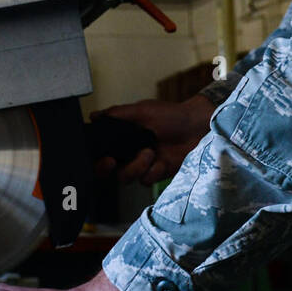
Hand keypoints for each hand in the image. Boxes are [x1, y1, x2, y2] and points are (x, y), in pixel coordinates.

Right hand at [92, 94, 213, 184]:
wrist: (197, 126)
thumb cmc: (171, 115)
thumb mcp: (142, 110)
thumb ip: (117, 114)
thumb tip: (94, 116)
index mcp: (122, 137)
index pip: (101, 151)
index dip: (96, 158)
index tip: (103, 157)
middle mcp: (128, 152)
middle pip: (107, 170)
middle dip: (106, 169)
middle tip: (112, 162)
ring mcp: (142, 164)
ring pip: (125, 177)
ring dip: (135, 167)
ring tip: (150, 153)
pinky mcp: (156, 173)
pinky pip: (146, 180)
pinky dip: (153, 172)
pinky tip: (162, 162)